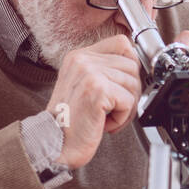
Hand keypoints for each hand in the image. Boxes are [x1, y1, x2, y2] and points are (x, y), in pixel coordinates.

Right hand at [45, 35, 141, 170]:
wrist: (54, 145)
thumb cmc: (70, 122)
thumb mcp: (83, 86)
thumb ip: (104, 71)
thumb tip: (134, 65)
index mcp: (78, 56)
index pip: (121, 43)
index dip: (130, 65)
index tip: (122, 85)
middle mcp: (83, 60)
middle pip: (132, 65)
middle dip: (129, 92)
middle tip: (113, 109)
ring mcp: (89, 73)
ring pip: (133, 84)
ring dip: (126, 108)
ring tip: (106, 117)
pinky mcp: (97, 90)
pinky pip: (129, 101)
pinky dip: (122, 118)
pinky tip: (104, 123)